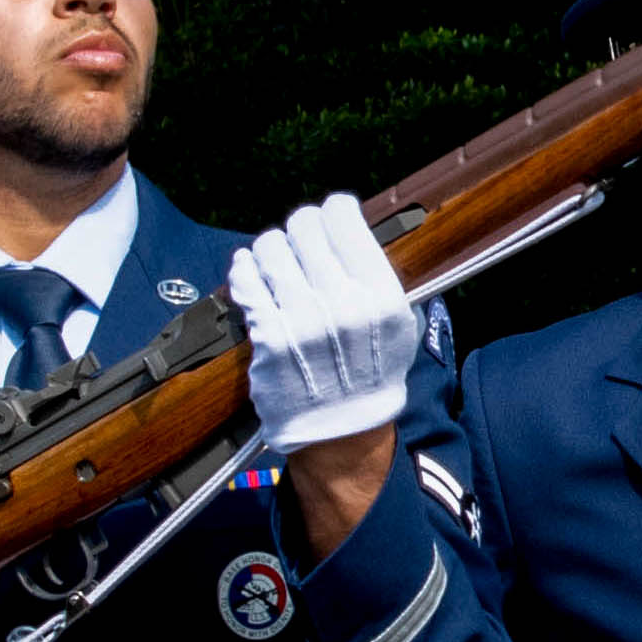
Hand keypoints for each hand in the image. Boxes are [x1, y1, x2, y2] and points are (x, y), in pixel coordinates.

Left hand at [233, 194, 418, 452]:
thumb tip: (350, 227)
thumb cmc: (370, 375)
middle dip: (300, 228)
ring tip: (275, 260)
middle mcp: (342, 302)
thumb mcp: (397, 325)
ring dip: (270, 248)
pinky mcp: (267, 335)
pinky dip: (244, 269)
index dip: (334, 209)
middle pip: (304, 226)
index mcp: (380, 295)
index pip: (345, 219)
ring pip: (270, 246)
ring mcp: (301, 319)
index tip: (329, 214)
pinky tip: (250, 269)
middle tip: (299, 240)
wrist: (341, 432)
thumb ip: (378, 276)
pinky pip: (245, 280)